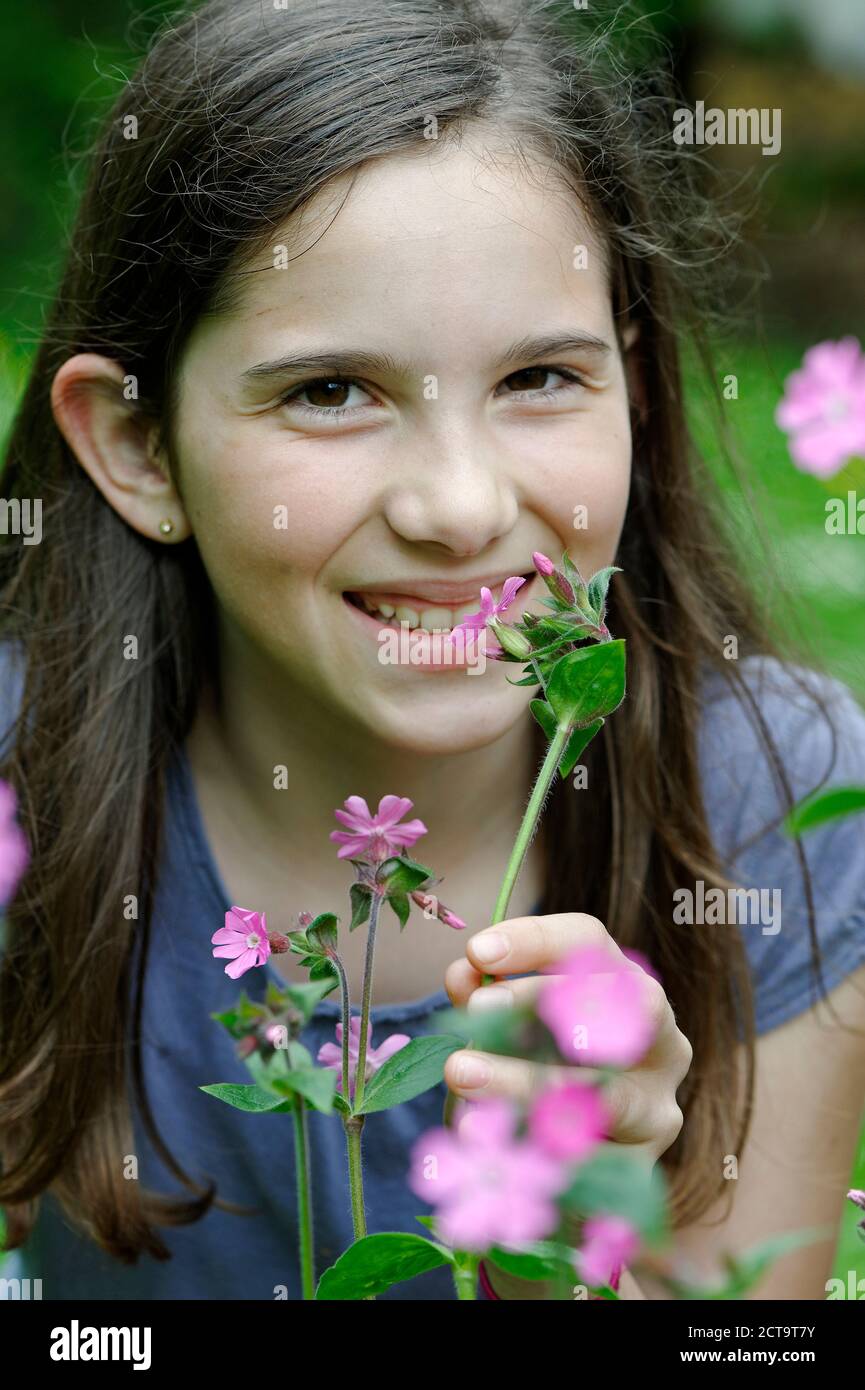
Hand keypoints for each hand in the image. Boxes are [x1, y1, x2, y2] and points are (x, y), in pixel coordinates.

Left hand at [443, 912, 692, 1165]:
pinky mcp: (641, 1166)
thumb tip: (463, 975)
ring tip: (462, 1074)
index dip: (536, 940)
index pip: (591, 943)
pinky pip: (587, 1154)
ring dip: (525, 1080)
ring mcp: (658, 1107)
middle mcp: (660, 1041)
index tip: (477, 952)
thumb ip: (486, 1001)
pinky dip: (528, 1141)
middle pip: (624, 1001)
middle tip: (478, 1010)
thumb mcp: (505, 1031)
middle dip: (544, 1001)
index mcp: (625, 987)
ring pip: (606, 1090)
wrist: (557, 1165)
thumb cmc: (534, 1073)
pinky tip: (478, 1132)